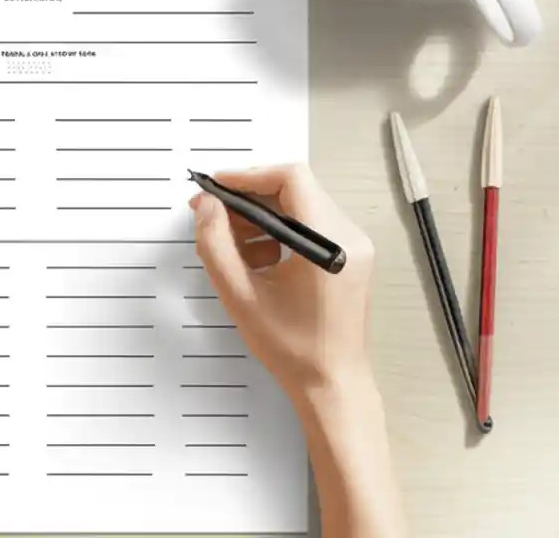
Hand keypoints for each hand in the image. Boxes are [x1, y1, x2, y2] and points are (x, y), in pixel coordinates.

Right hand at [189, 164, 375, 401]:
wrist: (331, 382)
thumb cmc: (294, 350)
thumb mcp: (241, 296)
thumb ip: (216, 245)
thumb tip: (206, 207)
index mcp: (329, 243)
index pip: (291, 179)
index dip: (248, 176)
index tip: (217, 186)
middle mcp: (349, 237)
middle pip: (295, 190)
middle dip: (249, 198)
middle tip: (213, 213)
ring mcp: (353, 246)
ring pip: (300, 206)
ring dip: (261, 217)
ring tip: (232, 244)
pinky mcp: (348, 256)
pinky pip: (309, 226)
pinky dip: (278, 232)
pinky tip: (255, 259)